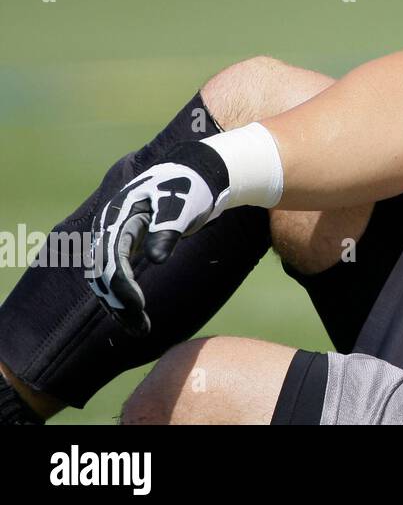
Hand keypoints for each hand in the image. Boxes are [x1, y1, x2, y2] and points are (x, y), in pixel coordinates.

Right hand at [87, 140, 229, 336]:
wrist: (199, 174)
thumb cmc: (192, 187)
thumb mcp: (183, 205)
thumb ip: (168, 229)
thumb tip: (154, 259)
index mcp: (119, 214)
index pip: (111, 256)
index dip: (122, 284)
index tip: (139, 306)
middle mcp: (110, 226)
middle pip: (102, 272)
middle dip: (118, 302)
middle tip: (140, 328)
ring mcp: (116, 235)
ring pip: (106, 278)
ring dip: (119, 305)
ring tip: (140, 330)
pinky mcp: (126, 244)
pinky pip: (117, 275)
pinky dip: (124, 296)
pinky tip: (137, 316)